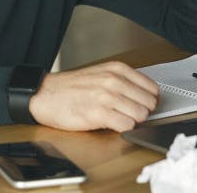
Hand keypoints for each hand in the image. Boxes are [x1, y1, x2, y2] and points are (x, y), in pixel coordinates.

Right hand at [28, 61, 159, 132]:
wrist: (46, 94)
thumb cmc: (71, 87)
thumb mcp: (100, 73)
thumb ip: (122, 81)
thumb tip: (145, 96)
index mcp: (116, 69)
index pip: (151, 88)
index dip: (149, 100)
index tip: (142, 105)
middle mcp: (113, 80)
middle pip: (149, 103)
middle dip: (142, 112)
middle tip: (128, 113)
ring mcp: (106, 96)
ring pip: (140, 115)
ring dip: (132, 121)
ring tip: (118, 118)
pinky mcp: (98, 113)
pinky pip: (127, 125)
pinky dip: (123, 128)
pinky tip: (111, 124)